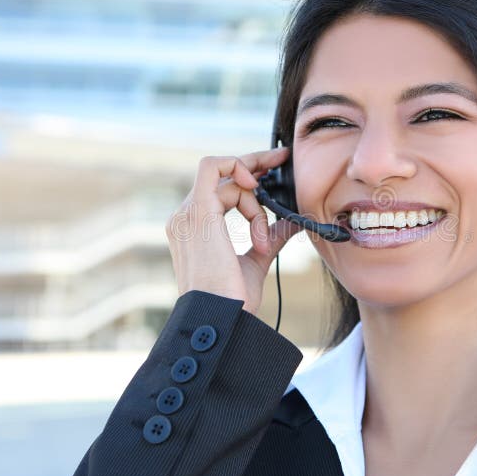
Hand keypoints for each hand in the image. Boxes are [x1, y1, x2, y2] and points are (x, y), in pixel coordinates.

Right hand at [166, 147, 302, 314]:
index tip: (274, 169)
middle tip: (282, 158)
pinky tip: (256, 189)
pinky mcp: (198, 211)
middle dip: (254, 163)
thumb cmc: (232, 300)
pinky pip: (213, 168)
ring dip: (254, 203)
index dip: (246, 174)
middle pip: (221, 175)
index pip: (220, 189)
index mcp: (194, 229)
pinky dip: (238, 169)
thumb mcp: (255, 262)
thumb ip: (269, 237)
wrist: (220, 318)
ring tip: (261, 239)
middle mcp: (185, 218)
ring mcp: (187, 214)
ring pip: (227, 179)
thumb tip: (291, 222)